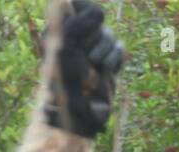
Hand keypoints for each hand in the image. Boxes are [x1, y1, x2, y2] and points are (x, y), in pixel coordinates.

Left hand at [45, 1, 124, 138]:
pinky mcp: (109, 63)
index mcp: (59, 30)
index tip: (80, 24)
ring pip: (108, 34)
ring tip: (94, 65)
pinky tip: (105, 70)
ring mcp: (93, 50)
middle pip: (95, 18)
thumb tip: (100, 12)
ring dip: (103, 48)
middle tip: (84, 52)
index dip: (82, 10)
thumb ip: (78, 24)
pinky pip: (119, 49)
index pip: (75, 5)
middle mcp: (76, 38)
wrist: (76, 113)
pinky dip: (114, 59)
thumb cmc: (64, 81)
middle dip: (93, 34)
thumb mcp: (65, 46)